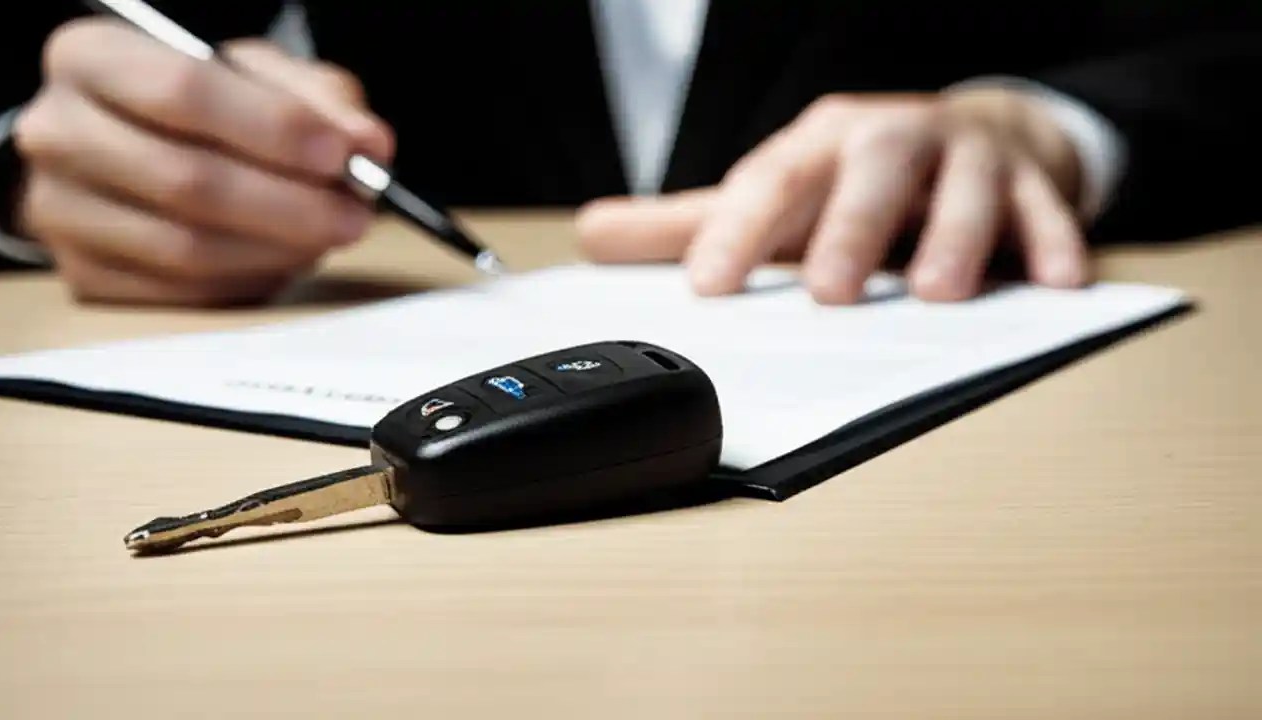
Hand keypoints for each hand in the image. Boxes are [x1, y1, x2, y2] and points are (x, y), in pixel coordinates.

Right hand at [12, 18, 393, 305]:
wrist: (134, 147)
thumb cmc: (204, 106)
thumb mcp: (261, 77)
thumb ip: (319, 100)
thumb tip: (367, 145)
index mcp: (91, 56)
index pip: (184, 91)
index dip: (272, 128)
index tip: (339, 154)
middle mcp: (58, 131)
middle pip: (185, 179)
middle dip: (288, 204)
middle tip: (353, 215)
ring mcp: (61, 211)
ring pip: (185, 248)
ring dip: (277, 249)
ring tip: (329, 236)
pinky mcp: (85, 277)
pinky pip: (181, 294)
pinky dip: (249, 281)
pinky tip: (284, 260)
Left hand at [576, 89, 1088, 302]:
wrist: (971, 140)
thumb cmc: (855, 183)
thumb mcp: (773, 196)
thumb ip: (691, 225)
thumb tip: (589, 234)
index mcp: (818, 144)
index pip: (770, 181)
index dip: (736, 231)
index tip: (708, 289)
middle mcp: (889, 140)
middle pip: (868, 171)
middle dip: (849, 228)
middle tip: (827, 294)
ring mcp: (963, 159)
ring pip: (965, 186)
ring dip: (954, 237)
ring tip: (939, 294)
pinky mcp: (1030, 183)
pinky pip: (1047, 211)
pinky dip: (1054, 243)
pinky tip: (1054, 282)